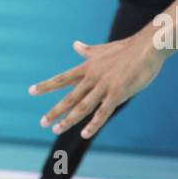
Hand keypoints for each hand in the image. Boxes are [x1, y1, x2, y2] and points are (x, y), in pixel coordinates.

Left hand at [29, 29, 165, 138]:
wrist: (147, 47)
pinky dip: (93, 124)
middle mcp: (92, 77)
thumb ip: (88, 51)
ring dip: (68, 119)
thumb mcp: (102, 49)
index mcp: (88, 67)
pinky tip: (84, 133)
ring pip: (82, 106)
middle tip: (42, 122)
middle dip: (55, 110)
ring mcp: (104, 86)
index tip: (31, 91)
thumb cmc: (127, 48)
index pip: (62, 78)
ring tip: (56, 129)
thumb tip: (75, 44)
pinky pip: (103, 112)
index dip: (46, 85)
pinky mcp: (118, 93)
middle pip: (69, 97)